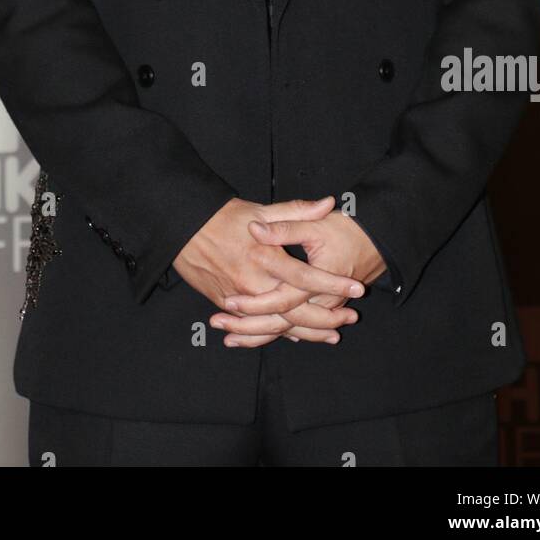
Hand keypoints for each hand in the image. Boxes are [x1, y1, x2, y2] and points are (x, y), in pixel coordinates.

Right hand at [173, 196, 365, 345]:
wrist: (182, 227)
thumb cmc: (223, 216)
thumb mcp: (261, 209)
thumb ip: (296, 211)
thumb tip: (328, 203)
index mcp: (265, 256)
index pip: (306, 277)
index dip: (333, 285)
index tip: (357, 289)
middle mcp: (253, 282)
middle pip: (295, 311)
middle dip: (325, 320)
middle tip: (349, 319)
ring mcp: (238, 297)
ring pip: (278, 325)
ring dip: (307, 332)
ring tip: (331, 336)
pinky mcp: (225, 304)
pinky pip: (256, 326)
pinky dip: (278, 333)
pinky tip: (297, 336)